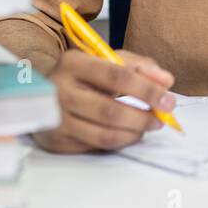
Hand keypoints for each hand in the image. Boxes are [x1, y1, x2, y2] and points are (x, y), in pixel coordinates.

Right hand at [34, 48, 176, 153]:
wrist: (39, 92)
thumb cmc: (82, 75)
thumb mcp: (107, 60)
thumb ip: (140, 67)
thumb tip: (166, 81)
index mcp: (73, 62)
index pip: (116, 77)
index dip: (146, 90)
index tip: (167, 100)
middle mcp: (59, 90)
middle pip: (110, 111)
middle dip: (142, 118)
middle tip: (160, 119)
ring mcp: (54, 118)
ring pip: (103, 135)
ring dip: (133, 134)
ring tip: (146, 127)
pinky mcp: (55, 140)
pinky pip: (94, 147)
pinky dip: (117, 142)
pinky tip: (126, 134)